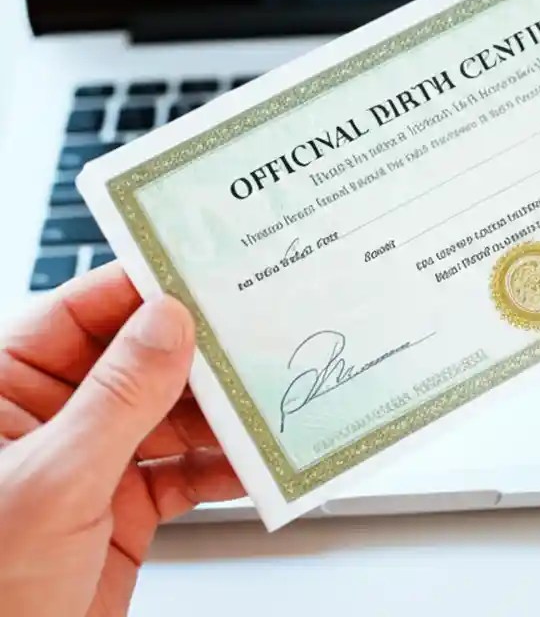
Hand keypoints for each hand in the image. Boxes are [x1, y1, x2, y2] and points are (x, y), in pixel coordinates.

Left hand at [0, 265, 243, 616]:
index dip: (142, 287)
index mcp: (4, 392)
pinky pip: (186, 474)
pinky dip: (226, 469)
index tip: (205, 270)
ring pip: (171, 416)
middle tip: (259, 335)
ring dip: (224, 414)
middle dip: (200, 354)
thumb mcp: (53, 483)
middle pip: (138, 361)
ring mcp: (89, 466)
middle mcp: (49, 420)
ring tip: (271, 401)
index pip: (78, 314)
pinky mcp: (123, 510)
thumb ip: (117, 398)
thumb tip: (168, 323)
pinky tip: (258, 463)